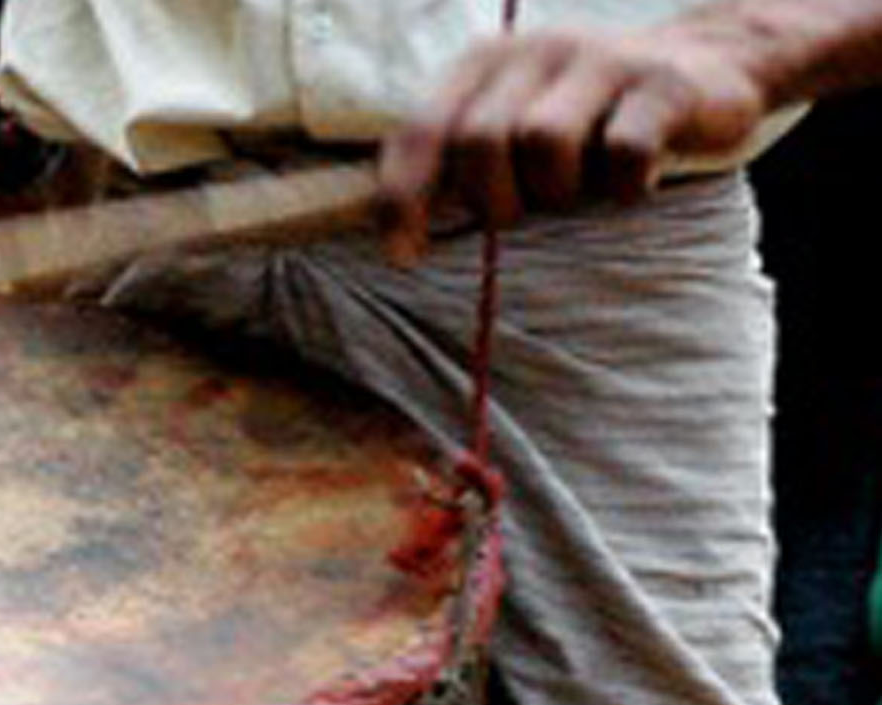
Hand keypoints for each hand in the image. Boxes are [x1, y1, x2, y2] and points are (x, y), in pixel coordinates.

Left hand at [373, 25, 767, 262]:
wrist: (710, 63)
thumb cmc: (587, 117)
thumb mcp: (512, 124)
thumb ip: (454, 162)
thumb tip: (393, 235)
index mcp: (487, 63)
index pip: (422, 130)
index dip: (402, 198)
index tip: (403, 256)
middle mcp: (539, 50)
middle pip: (482, 141)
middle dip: (492, 199)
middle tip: (521, 213)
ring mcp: (604, 61)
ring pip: (546, 143)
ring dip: (558, 190)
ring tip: (579, 192)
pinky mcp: (663, 85)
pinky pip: (625, 152)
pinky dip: (624, 186)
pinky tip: (633, 187)